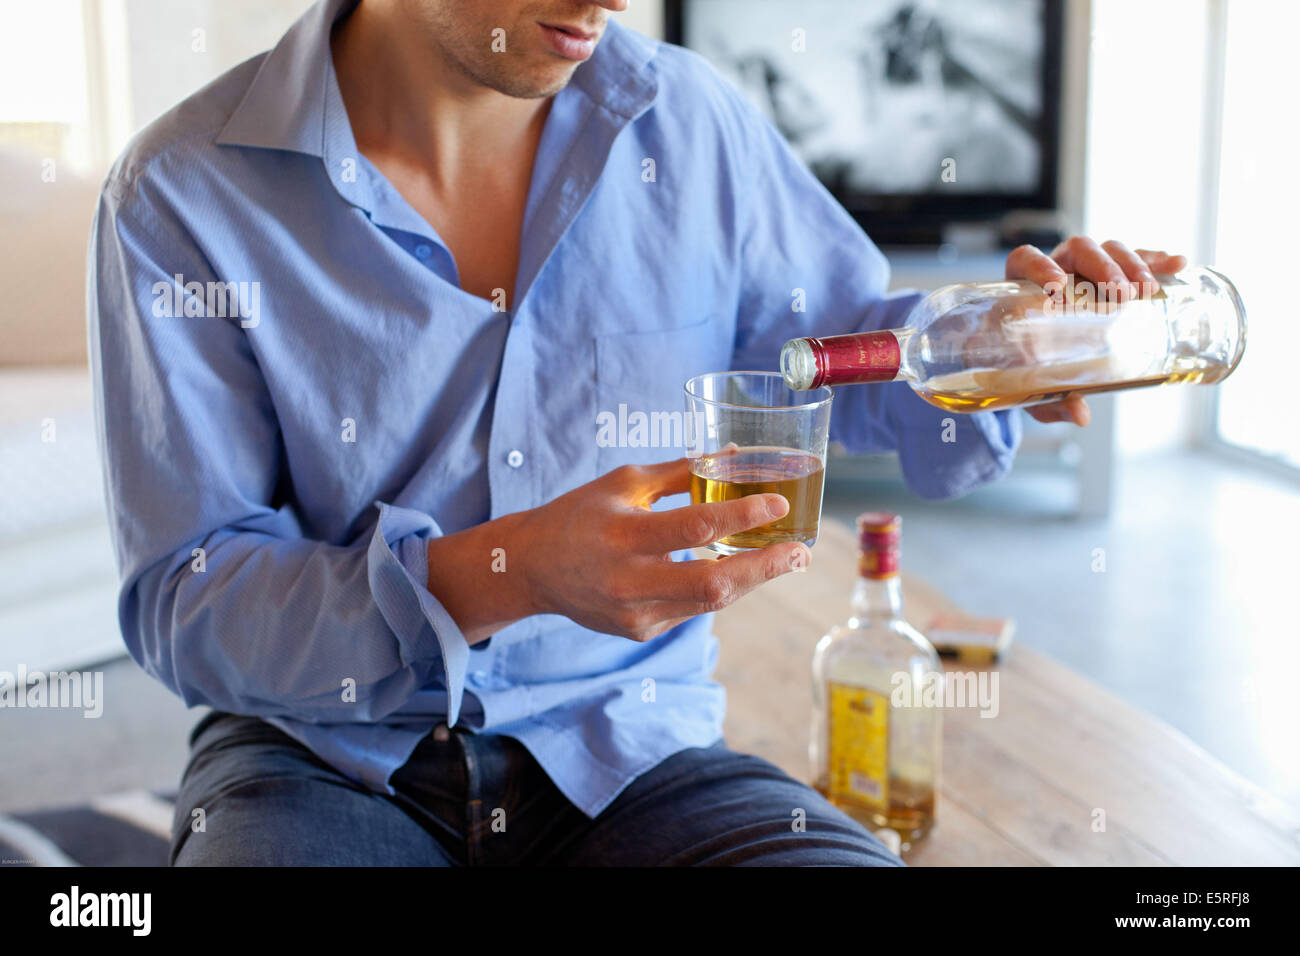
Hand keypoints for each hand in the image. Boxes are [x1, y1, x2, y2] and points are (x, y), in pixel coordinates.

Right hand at [513, 458, 810, 641]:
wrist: (533, 568)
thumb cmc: (581, 515)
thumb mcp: (624, 483)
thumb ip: (681, 472)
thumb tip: (735, 454)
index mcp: (622, 532)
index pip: (696, 526)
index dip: (744, 515)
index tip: (779, 503)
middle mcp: (627, 580)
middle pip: (713, 583)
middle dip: (766, 568)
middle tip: (801, 552)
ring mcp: (634, 612)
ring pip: (710, 602)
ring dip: (753, 580)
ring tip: (786, 560)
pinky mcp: (640, 630)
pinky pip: (692, 609)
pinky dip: (721, 588)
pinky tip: (741, 572)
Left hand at [1004, 238, 1187, 425]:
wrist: (1039, 358)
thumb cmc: (1029, 364)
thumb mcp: (1034, 385)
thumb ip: (1051, 400)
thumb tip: (1080, 415)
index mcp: (1024, 286)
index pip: (1028, 260)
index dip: (1040, 267)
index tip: (1057, 288)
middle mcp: (1057, 268)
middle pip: (1080, 250)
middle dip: (1102, 267)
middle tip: (1119, 294)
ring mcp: (1089, 268)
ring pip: (1110, 250)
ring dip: (1132, 264)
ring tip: (1147, 290)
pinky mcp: (1116, 275)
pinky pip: (1138, 260)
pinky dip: (1157, 261)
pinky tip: (1178, 265)